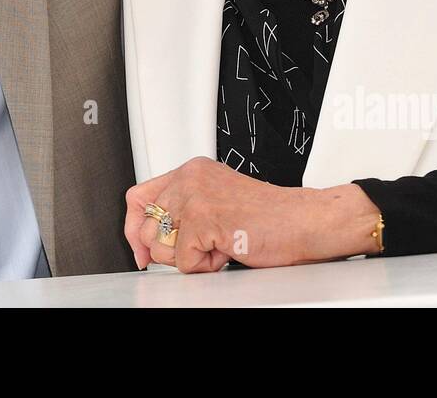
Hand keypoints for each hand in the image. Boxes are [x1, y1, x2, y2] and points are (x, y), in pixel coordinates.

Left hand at [123, 157, 382, 272]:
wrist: (303, 221)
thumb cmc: (269, 217)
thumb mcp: (216, 201)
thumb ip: (183, 209)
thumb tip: (149, 239)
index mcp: (191, 171)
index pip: (138, 196)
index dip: (133, 228)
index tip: (139, 248)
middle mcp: (189, 178)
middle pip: (146, 226)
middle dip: (167, 250)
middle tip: (202, 249)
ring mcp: (194, 197)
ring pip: (160, 245)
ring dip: (189, 257)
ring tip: (220, 245)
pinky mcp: (202, 219)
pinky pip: (184, 262)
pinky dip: (205, 266)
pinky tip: (228, 250)